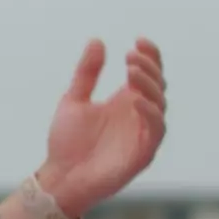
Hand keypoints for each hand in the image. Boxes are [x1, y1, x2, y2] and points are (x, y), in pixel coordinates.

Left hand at [38, 38, 167, 217]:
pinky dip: (150, 113)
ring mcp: (142, 134)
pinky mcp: (143, 153)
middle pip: (157, 84)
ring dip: (149, 86)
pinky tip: (136, 100)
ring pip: (159, 104)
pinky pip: (156, 130)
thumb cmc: (66, 143)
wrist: (59, 177)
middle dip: (148, 67)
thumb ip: (87, 73)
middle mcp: (138, 114)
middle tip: (131, 56)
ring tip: (132, 71)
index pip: (148, 72)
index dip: (149, 55)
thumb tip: (96, 41)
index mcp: (126, 100)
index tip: (138, 40)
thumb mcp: (73, 100)